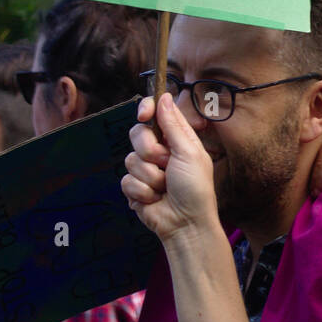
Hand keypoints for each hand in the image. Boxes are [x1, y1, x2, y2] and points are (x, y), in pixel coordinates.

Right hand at [123, 92, 218, 242]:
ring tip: (165, 187)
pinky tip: (155, 199)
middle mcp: (159, 151)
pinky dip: (142, 192)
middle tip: (166, 163)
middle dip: (150, 150)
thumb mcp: (189, 153)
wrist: (186, 224)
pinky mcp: (135, 187)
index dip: (147, 109)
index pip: (155, 114)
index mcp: (175, 139)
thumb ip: (174, 125)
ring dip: (150, 176)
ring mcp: (145, 169)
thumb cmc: (196, 189)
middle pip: (136, 133)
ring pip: (130, 159)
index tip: (144, 115)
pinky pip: (126, 181)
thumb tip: (164, 97)